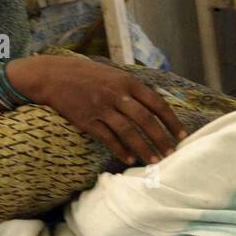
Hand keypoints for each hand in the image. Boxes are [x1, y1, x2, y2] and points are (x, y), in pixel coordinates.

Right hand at [12, 55, 185, 165]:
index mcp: (127, 82)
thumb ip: (133, 89)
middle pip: (145, 120)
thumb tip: (155, 106)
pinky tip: (129, 159)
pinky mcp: (87, 121)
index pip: (156, 103)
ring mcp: (101, 108)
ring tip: (154, 161)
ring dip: (143, 148)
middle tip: (172, 154)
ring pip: (128, 132)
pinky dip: (120, 150)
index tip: (182, 135)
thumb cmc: (87, 75)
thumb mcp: (114, 74)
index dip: (171, 121)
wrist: (53, 75)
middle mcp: (116, 94)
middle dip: (161, 139)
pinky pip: (107, 138)